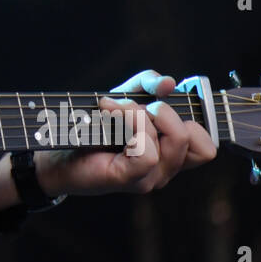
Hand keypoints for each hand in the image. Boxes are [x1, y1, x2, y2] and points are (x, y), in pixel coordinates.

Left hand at [37, 69, 216, 197]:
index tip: (160, 102)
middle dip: (166, 111)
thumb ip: (148, 84)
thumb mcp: (124, 96)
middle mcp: (164, 170)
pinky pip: (148, 149)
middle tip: (133, 108)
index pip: (207, 146)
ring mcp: (149, 178)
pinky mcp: (129, 179)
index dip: (193, 118)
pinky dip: (129, 122)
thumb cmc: (89, 125)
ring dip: (142, 112)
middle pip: (198, 141)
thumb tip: (169, 83)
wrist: (53, 147)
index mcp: (168, 154)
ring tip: (113, 108)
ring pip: (176, 139)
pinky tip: (107, 114)